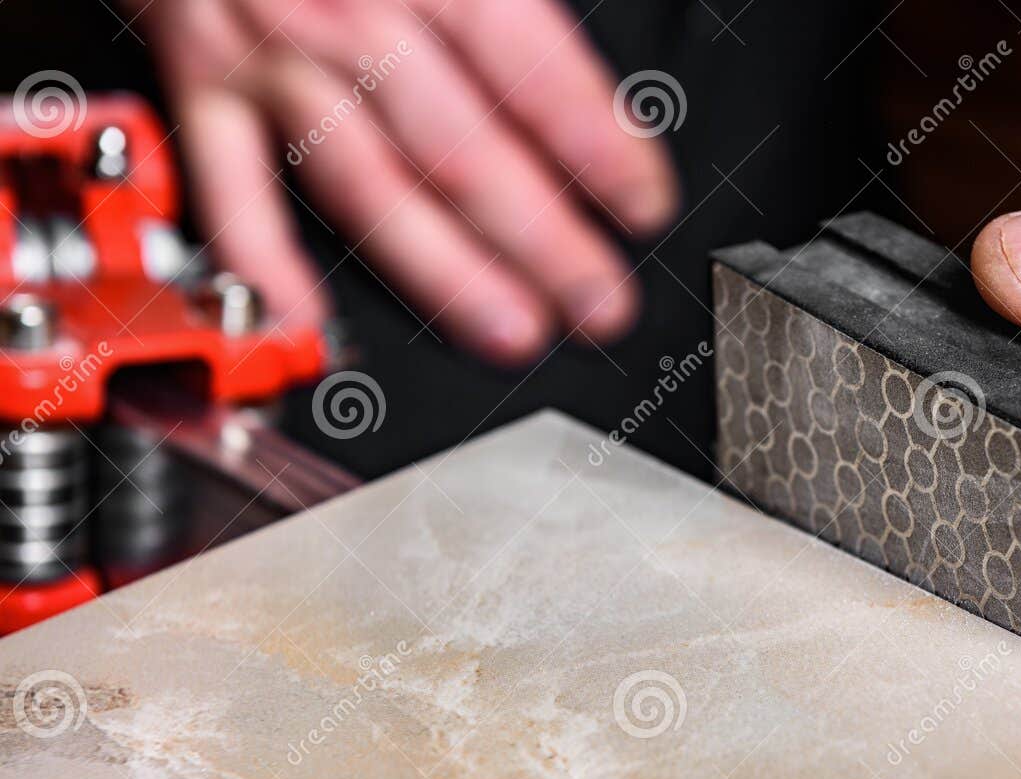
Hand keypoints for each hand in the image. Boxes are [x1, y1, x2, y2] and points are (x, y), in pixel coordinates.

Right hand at [135, 0, 677, 361]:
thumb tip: (581, 72)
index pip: (530, 68)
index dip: (597, 148)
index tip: (643, 207)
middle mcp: (348, 14)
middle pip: (464, 150)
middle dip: (544, 241)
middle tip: (600, 303)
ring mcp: (273, 54)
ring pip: (371, 184)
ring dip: (448, 272)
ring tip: (513, 329)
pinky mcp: (202, 76)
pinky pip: (232, 184)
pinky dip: (266, 260)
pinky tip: (312, 319)